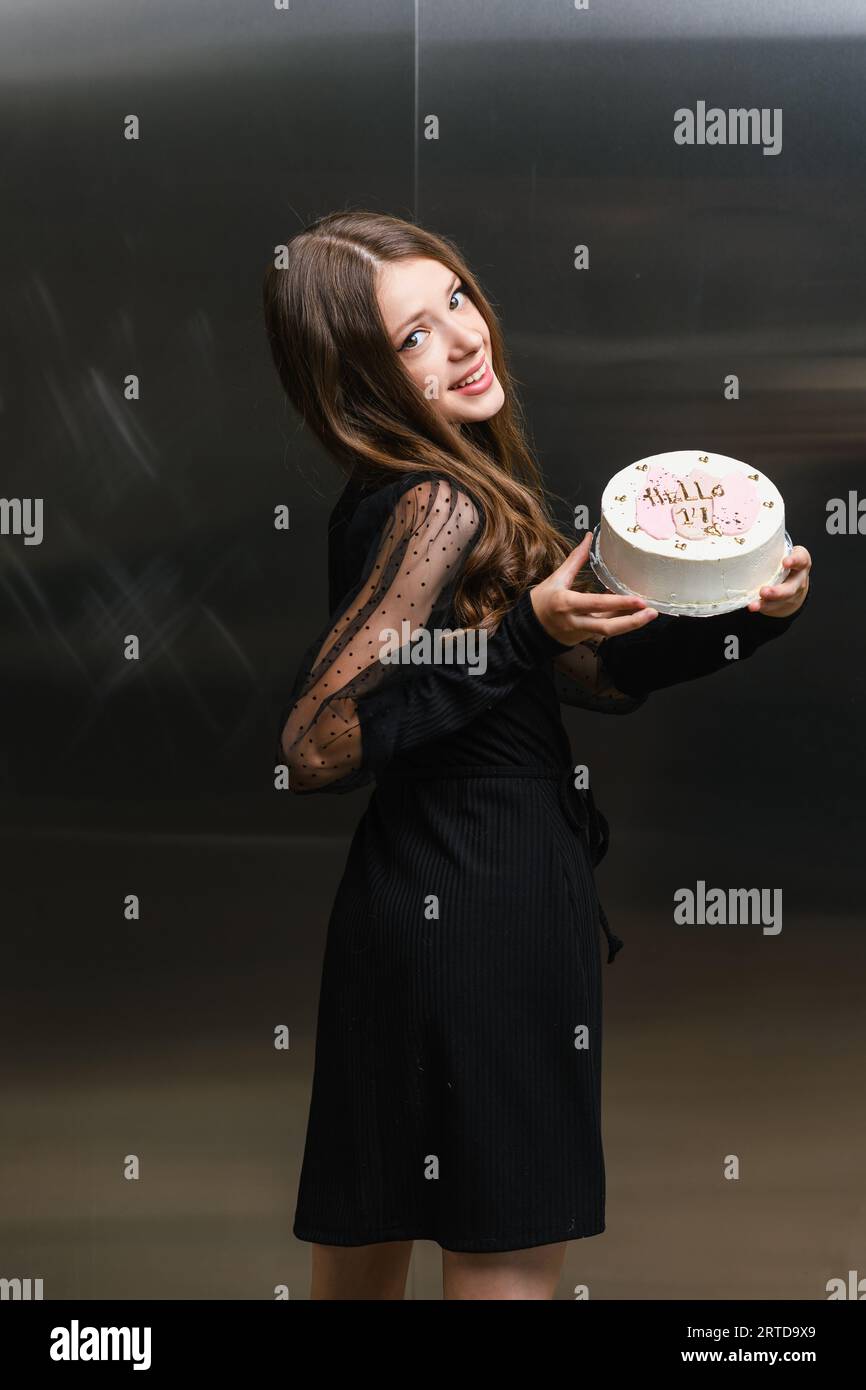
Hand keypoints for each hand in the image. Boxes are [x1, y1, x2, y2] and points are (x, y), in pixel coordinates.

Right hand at [530, 532, 658, 645]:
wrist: (530, 629)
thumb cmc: (542, 601)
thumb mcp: (556, 578)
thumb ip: (575, 559)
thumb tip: (589, 538)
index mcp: (567, 603)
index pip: (597, 604)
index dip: (619, 603)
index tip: (639, 600)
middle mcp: (576, 621)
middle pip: (608, 627)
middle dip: (632, 622)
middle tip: (652, 612)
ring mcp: (582, 632)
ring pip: (610, 631)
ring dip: (631, 623)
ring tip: (649, 614)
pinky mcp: (586, 637)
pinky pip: (606, 629)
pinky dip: (621, 621)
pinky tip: (634, 613)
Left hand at [746, 544, 810, 616]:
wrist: (794, 580)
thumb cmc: (782, 559)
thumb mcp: (781, 550)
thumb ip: (769, 542)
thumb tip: (743, 522)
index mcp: (800, 561)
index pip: (801, 559)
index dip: (794, 561)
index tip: (785, 562)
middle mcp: (798, 577)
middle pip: (792, 586)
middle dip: (778, 591)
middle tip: (764, 591)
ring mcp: (792, 592)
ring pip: (782, 600)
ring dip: (767, 603)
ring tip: (754, 605)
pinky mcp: (783, 603)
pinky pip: (773, 607)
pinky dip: (762, 607)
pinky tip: (752, 606)